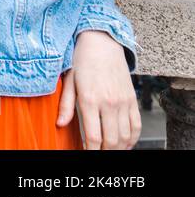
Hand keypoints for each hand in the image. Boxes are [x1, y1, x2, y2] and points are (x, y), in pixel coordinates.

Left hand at [57, 30, 139, 148]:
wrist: (102, 42)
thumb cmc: (82, 60)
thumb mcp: (68, 81)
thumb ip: (65, 105)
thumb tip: (60, 124)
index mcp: (90, 99)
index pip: (93, 135)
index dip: (90, 150)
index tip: (86, 153)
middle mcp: (109, 102)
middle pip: (111, 140)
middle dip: (104, 152)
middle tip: (97, 154)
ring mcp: (123, 102)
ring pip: (125, 136)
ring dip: (119, 148)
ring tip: (109, 151)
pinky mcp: (132, 99)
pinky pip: (136, 125)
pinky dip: (133, 138)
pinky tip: (125, 143)